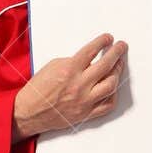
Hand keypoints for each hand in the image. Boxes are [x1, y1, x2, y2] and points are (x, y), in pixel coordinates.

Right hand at [12, 33, 127, 140]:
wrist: (30, 112)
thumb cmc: (38, 89)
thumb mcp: (53, 66)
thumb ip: (73, 62)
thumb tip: (90, 59)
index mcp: (69, 70)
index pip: (91, 51)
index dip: (102, 42)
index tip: (109, 38)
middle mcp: (79, 85)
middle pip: (106, 66)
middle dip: (117, 53)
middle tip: (121, 47)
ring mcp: (85, 101)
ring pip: (111, 85)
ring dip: (118, 73)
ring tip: (119, 65)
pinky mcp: (87, 113)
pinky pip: (108, 104)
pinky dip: (113, 94)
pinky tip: (113, 87)